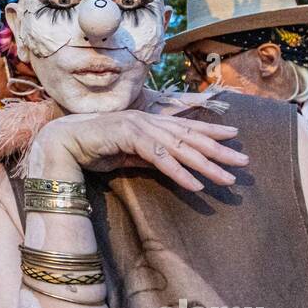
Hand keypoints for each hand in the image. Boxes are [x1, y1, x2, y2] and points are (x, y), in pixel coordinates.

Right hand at [32, 110, 247, 191]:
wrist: (63, 143)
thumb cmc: (93, 148)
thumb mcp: (128, 154)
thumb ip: (149, 156)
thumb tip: (170, 164)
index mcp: (149, 122)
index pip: (187, 126)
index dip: (212, 129)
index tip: (235, 136)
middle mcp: (148, 121)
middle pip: (191, 137)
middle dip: (219, 150)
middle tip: (244, 163)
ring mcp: (139, 127)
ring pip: (180, 148)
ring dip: (206, 165)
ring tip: (227, 179)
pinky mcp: (129, 138)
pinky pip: (160, 158)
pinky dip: (179, 173)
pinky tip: (196, 186)